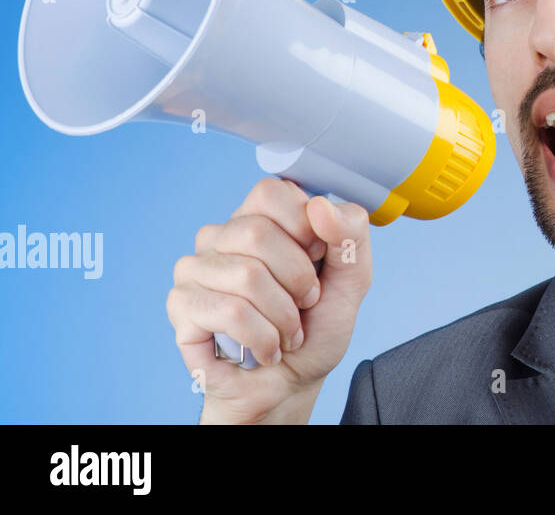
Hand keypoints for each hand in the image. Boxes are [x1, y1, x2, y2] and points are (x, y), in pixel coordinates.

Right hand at [166, 178, 372, 423]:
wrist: (290, 383)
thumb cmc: (316, 327)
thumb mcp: (352, 278)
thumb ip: (350, 235)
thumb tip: (320, 206)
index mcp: (259, 217)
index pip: (272, 191)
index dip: (304, 229)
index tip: (316, 258)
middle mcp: (221, 236)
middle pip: (258, 233)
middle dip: (298, 280)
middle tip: (304, 304)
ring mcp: (195, 269)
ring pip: (246, 276)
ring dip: (283, 316)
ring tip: (285, 331)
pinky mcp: (182, 305)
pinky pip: (229, 313)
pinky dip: (263, 338)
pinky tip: (265, 348)